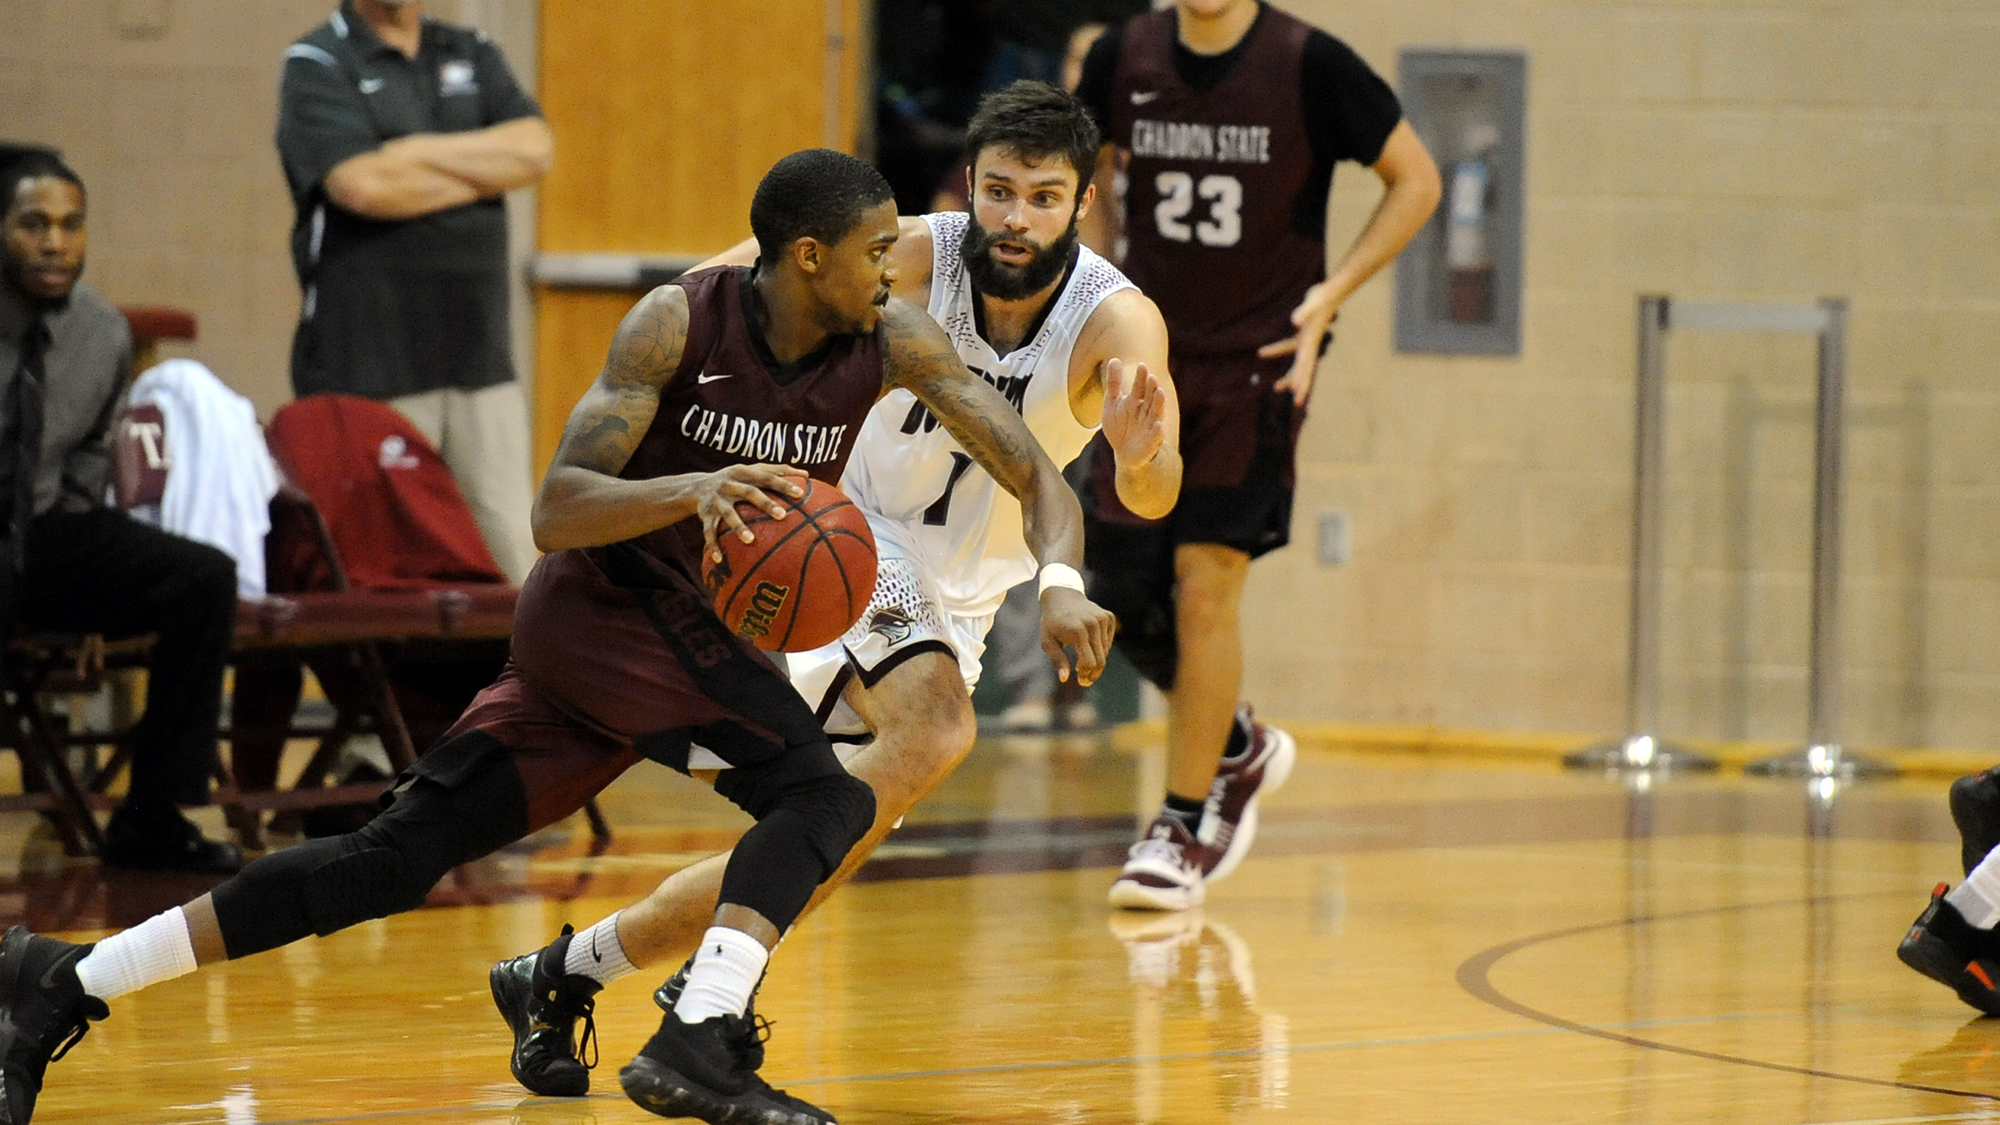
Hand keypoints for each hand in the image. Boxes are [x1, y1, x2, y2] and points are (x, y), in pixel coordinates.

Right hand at [695, 464, 807, 564]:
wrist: (697, 486)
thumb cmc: (737, 480)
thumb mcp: (753, 471)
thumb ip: (777, 471)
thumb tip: (807, 475)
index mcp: (744, 472)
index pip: (767, 477)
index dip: (783, 484)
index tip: (800, 494)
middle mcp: (730, 484)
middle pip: (750, 492)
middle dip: (766, 503)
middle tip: (782, 516)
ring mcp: (717, 499)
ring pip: (728, 513)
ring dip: (738, 526)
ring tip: (750, 540)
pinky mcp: (705, 514)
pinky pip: (708, 532)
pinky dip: (712, 545)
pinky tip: (719, 559)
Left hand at [1038, 587, 1114, 686]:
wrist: (1062, 595)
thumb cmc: (1052, 622)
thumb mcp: (1048, 641)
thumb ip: (1058, 660)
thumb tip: (1065, 679)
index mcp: (1077, 632)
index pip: (1089, 663)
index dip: (1086, 675)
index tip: (1081, 681)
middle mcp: (1092, 624)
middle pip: (1100, 660)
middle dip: (1093, 673)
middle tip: (1084, 680)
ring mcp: (1102, 619)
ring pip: (1105, 652)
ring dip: (1095, 661)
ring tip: (1082, 661)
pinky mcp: (1108, 617)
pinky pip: (1108, 642)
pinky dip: (1100, 649)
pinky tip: (1088, 646)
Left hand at [1100, 357, 1166, 467]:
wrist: (1125, 453)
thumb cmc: (1120, 426)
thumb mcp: (1112, 404)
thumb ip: (1114, 383)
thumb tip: (1114, 359)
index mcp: (1136, 402)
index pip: (1139, 388)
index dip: (1140, 378)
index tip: (1141, 365)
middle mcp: (1145, 412)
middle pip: (1150, 398)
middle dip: (1151, 389)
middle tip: (1152, 377)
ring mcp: (1149, 427)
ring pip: (1155, 414)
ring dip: (1158, 404)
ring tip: (1160, 392)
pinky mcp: (1151, 443)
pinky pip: (1155, 437)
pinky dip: (1157, 432)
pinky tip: (1158, 424)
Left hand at [1256, 279, 1340, 405]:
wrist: (1331, 291)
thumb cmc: (1322, 297)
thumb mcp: (1312, 304)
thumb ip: (1303, 313)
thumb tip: (1294, 322)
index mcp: (1310, 341)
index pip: (1305, 364)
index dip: (1301, 378)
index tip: (1296, 392)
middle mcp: (1310, 344)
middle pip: (1304, 369)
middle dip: (1300, 385)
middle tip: (1298, 403)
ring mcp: (1306, 340)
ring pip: (1297, 362)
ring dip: (1289, 375)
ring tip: (1277, 388)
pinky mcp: (1302, 333)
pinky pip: (1289, 346)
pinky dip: (1279, 351)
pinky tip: (1268, 353)